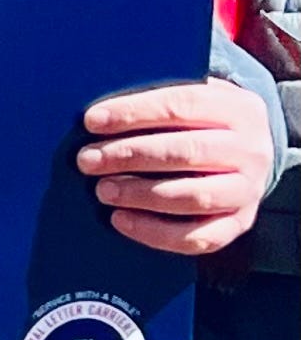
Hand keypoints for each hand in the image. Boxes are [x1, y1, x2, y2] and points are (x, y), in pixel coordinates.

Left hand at [77, 79, 278, 255]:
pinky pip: (199, 237)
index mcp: (238, 109)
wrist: (248, 155)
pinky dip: (156, 232)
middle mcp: (250, 150)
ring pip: (194, 196)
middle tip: (88, 160)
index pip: (182, 105)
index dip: (134, 113)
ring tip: (102, 190)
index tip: (92, 121)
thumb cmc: (202, 124)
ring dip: (141, 195)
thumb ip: (158, 102)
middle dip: (130, 156)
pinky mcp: (240, 223)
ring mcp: (248, 190)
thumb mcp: (194, 101)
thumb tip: (98, 115)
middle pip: (186, 152)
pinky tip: (121, 220)